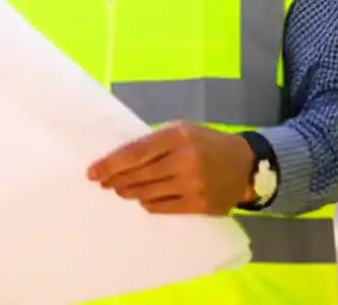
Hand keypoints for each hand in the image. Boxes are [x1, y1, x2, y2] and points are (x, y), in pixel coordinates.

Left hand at [87, 122, 254, 214]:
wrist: (245, 164)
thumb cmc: (206, 143)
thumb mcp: (182, 130)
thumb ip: (154, 141)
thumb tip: (119, 159)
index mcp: (177, 136)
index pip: (135, 153)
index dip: (110, 164)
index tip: (92, 172)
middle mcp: (184, 160)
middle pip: (138, 175)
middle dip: (115, 180)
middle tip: (103, 183)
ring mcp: (193, 185)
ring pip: (147, 193)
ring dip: (128, 192)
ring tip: (120, 190)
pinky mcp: (199, 205)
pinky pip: (162, 208)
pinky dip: (148, 203)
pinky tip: (142, 199)